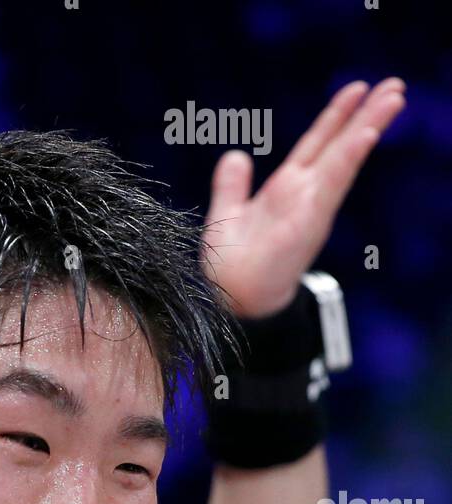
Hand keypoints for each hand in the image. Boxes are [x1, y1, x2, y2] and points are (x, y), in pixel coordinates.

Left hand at [203, 78, 405, 317]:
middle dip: (367, 114)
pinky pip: (333, 184)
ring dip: (369, 126)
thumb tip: (236, 154)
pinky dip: (349, 158)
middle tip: (394, 84)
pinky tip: (366, 135)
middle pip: (340, 144)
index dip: (336, 116)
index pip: (316, 143)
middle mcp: (304, 193)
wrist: (231, 300)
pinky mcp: (311, 221)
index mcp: (286, 188)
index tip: (357, 89)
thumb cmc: (230, 266)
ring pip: (345, 157)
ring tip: (394, 97)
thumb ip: (232, 184)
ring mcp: (311, 206)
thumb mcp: (227, 213)